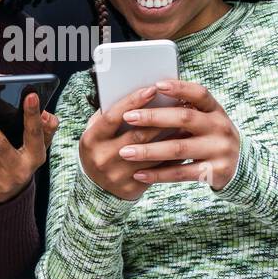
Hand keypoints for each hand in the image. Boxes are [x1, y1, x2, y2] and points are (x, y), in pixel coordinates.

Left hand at [0, 91, 58, 202]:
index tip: (29, 95)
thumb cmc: (23, 158)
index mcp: (34, 157)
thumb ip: (45, 128)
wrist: (11, 194)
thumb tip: (46, 114)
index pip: (34, 134)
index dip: (32, 115)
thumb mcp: (38, 145)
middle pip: (0, 146)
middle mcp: (18, 172)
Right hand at [77, 85, 178, 200]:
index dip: (132, 102)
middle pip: (137, 135)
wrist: (96, 189)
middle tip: (179, 102)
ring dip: (171, 136)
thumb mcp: (96, 132)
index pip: (113, 117)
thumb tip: (134, 91)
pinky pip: (157, 170)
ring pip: (151, 154)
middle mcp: (102, 158)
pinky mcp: (131, 188)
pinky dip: (172, 156)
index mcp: (91, 139)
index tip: (152, 89)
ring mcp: (116, 175)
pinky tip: (183, 143)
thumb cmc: (100, 149)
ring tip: (186, 121)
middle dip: (160, 118)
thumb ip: (109, 114)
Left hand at [119, 79, 240, 190]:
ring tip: (125, 151)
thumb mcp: (207, 121)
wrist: (239, 167)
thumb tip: (148, 98)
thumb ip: (186, 112)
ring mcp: (219, 150)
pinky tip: (139, 174)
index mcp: (216, 110)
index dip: (179, 88)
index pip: (199, 94)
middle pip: (184, 119)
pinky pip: (181, 173)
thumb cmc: (211, 138)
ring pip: (178, 148)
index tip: (156, 85)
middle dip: (153, 117)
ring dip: (149, 150)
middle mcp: (220, 127)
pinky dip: (158, 174)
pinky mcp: (215, 171)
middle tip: (129, 117)